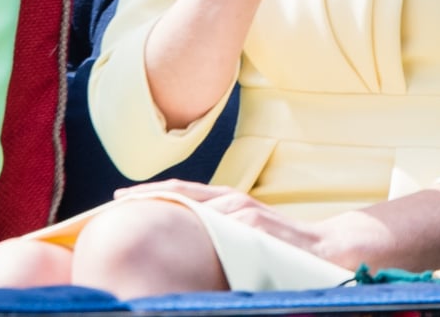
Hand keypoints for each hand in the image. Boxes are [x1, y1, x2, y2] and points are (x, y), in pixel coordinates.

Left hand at [114, 180, 338, 263]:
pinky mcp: (254, 231)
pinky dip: (196, 230)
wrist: (328, 248)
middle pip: (181, 196)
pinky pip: (219, 231)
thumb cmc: (283, 245)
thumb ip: (220, 231)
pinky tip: (175, 235)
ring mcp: (244, 215)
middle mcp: (233, 202)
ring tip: (136, 221)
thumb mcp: (247, 232)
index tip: (118, 199)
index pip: (182, 191)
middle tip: (111, 208)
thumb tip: (185, 244)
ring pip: (195, 212)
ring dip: (166, 215)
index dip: (149, 193)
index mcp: (229, 202)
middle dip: (146, 199)